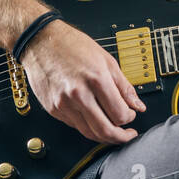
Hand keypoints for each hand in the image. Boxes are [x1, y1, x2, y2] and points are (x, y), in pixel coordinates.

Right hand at [20, 20, 147, 143]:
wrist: (41, 41)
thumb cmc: (72, 46)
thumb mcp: (107, 60)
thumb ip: (124, 86)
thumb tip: (137, 105)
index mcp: (96, 80)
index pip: (119, 114)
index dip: (129, 118)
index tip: (132, 115)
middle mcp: (78, 94)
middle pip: (104, 130)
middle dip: (120, 137)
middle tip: (127, 134)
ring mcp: (63, 104)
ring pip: (88, 132)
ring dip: (104, 135)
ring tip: (113, 129)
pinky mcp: (53, 109)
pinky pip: (75, 125)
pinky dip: (87, 125)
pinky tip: (93, 117)